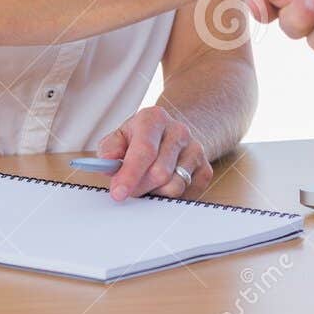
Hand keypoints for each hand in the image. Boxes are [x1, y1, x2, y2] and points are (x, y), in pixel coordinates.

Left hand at [98, 105, 213, 201]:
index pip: (145, 150)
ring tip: (148, 182)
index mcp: (154, 118)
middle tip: (129, 188)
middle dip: (139, 187)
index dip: (130, 174)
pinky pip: (187, 194)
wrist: (171, 134)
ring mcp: (195, 149)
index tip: (118, 193)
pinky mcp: (205, 168)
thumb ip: (110, 148)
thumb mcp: (120, 137)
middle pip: (159, 173)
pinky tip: (164, 184)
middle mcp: (179, 131)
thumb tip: (108, 160)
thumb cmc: (140, 139)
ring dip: (155, 192)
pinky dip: (170, 195)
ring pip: (174, 186)